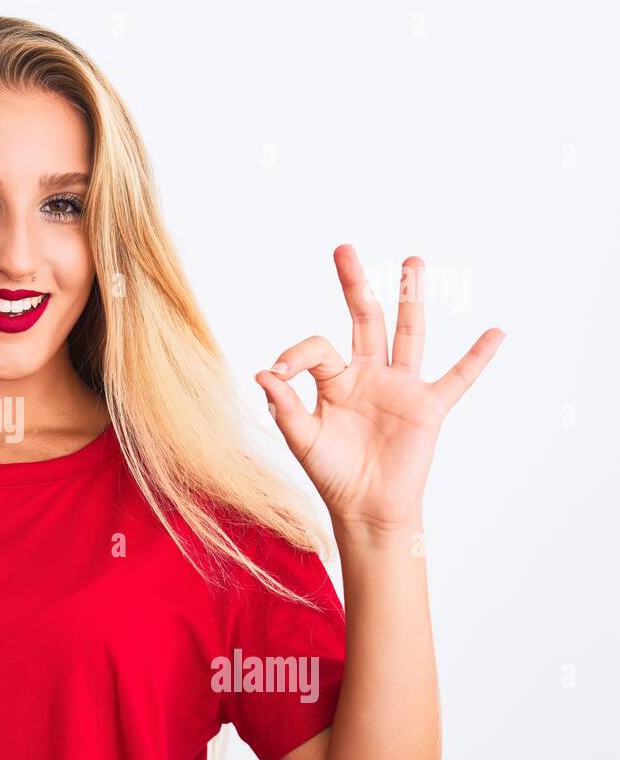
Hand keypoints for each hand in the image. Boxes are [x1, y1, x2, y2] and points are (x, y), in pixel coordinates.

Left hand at [254, 245, 504, 532]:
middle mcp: (368, 375)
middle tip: (344, 249)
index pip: (318, 349)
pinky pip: (457, 378)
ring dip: (410, 299)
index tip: (278, 372)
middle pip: (364, 320)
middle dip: (354, 286)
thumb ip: (285, 405)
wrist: (365, 509)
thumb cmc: (332, 475)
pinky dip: (477, 358)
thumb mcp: (301, 439)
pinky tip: (495, 333)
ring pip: (407, 334)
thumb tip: (263, 373)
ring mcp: (400, 388)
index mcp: (335, 381)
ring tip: (412, 261)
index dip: (297, 354)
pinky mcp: (428, 407)